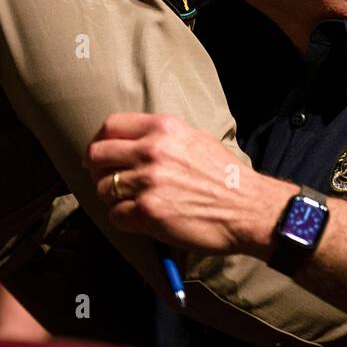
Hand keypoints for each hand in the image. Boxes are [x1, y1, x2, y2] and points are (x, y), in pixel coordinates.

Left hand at [85, 113, 293, 256]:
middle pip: (97, 155)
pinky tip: (140, 220)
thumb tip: (130, 143)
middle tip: (105, 180)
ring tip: (130, 203)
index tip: (100, 153)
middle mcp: (152, 151)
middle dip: (96, 170)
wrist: (249, 208)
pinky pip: (116, 215)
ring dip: (112, 198)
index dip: (100, 141)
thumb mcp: (195, 138)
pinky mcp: (148, 212)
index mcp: (163, 128)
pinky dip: (123, 220)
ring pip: (104, 188)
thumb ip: (162, 137)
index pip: (111, 126)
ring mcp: (148, 182)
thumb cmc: (225, 176)